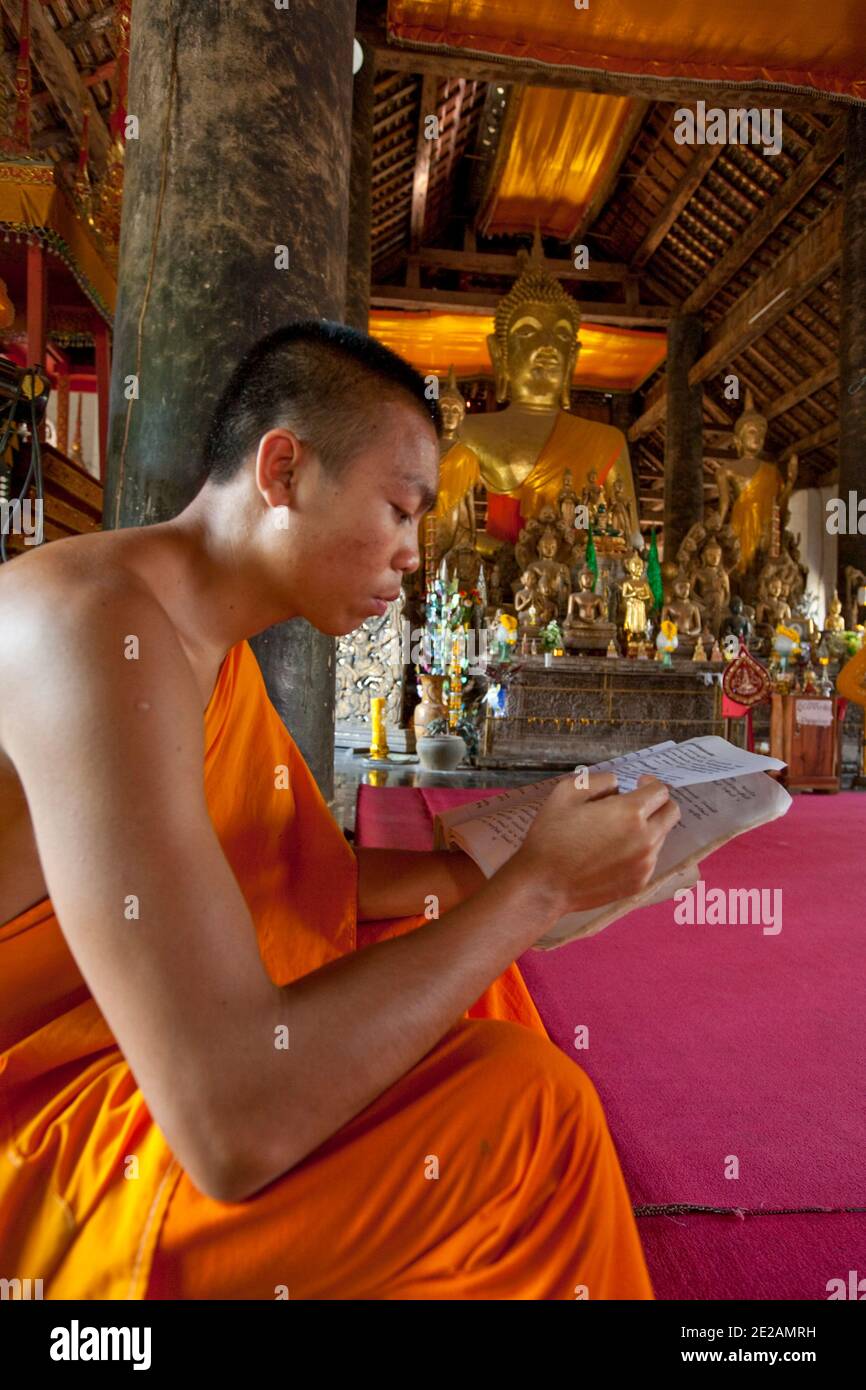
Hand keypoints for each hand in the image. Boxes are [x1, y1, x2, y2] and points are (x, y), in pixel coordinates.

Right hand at [515, 772, 680, 914]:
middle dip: (659, 803)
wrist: (545, 884)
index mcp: (630, 813)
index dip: (650, 782)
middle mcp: (645, 839)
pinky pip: (650, 859)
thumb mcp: (566, 792)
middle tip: (639, 802)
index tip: (639, 783)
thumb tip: (618, 786)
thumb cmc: (552, 836)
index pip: (660, 791)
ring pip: (661, 836)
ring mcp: (645, 864)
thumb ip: (599, 780)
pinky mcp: (639, 882)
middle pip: (672, 812)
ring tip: (618, 830)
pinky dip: (639, 850)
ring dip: (648, 827)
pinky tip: (613, 852)